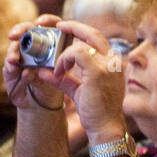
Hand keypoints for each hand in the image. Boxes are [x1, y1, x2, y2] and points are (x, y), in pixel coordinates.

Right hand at [3, 14, 63, 111]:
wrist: (40, 105)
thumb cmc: (53, 90)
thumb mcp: (54, 81)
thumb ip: (43, 75)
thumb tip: (27, 71)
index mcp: (52, 45)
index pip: (51, 25)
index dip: (46, 20)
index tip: (40, 23)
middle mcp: (36, 47)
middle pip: (27, 30)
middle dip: (20, 30)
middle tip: (14, 36)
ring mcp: (22, 56)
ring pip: (15, 46)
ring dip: (13, 51)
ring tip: (14, 60)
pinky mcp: (11, 67)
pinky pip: (9, 63)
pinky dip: (10, 65)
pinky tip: (14, 69)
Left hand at [46, 20, 127, 142]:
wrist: (106, 129)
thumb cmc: (95, 112)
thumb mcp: (77, 91)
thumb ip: (63, 79)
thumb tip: (44, 70)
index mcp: (111, 63)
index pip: (96, 38)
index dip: (80, 31)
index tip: (64, 30)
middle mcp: (112, 61)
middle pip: (92, 33)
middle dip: (73, 27)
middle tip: (57, 27)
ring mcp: (107, 65)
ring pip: (82, 43)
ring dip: (64, 53)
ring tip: (56, 65)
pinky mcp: (98, 72)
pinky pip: (76, 53)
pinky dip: (64, 60)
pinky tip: (58, 72)